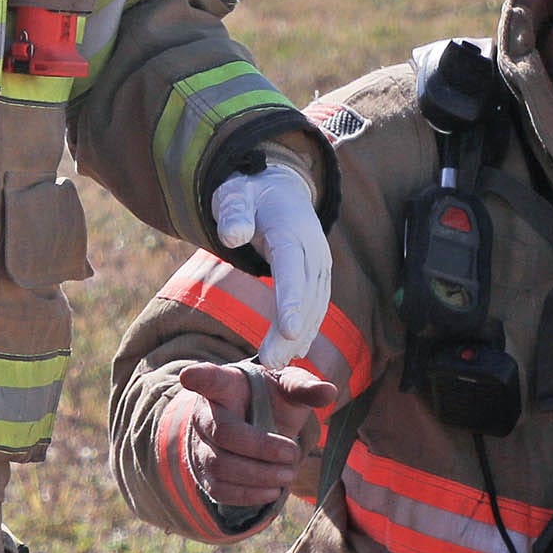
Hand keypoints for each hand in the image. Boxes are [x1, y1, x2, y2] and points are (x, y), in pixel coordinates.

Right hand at [166, 360, 337, 510]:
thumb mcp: (288, 388)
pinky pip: (220, 490)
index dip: (200, 378)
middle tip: (293, 453)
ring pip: (221, 466)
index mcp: (225, 385)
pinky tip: (272, 490)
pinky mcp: (205, 473)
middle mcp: (206, 414)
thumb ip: (305, 388)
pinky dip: (250, 495)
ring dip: (260, 475)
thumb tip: (329, 391)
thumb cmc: (270, 400)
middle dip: (263, 448)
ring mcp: (201, 445)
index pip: (210, 378)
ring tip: (287, 474)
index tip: (191, 376)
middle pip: (224, 433)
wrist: (253, 425)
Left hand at [210, 150, 331, 365]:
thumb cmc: (248, 194)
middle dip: (292, 331)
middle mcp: (312, 248)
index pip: (291, 269)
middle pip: (304, 294)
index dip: (291, 301)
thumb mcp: (234, 195)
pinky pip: (317, 304)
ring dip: (299, 336)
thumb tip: (233, 235)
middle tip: (271, 363)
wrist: (279, 188)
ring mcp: (319, 262)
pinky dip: (308, 328)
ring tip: (278, 364)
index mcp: (290, 230)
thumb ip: (234, 214)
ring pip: (314, 304)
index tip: (288, 331)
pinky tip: (295, 351)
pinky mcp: (318, 275)